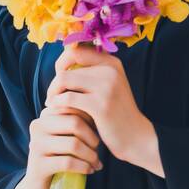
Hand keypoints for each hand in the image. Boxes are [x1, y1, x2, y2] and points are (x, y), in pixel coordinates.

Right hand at [17, 103, 103, 188]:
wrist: (39, 186)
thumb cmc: (59, 157)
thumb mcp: (66, 137)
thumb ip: (77, 123)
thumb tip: (101, 112)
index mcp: (45, 116)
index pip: (74, 107)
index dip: (91, 120)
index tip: (96, 134)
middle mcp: (38, 127)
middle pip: (75, 123)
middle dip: (92, 138)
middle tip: (98, 150)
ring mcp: (36, 145)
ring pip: (74, 144)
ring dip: (91, 155)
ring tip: (96, 163)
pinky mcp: (38, 165)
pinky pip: (68, 162)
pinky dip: (84, 167)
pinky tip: (89, 170)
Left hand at [44, 42, 162, 176]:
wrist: (136, 137)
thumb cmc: (116, 114)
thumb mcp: (108, 87)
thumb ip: (90, 74)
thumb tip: (60, 63)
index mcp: (112, 63)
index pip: (76, 50)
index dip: (61, 62)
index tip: (60, 79)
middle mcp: (110, 70)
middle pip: (66, 67)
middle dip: (55, 82)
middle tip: (53, 95)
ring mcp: (106, 87)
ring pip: (63, 79)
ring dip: (53, 92)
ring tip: (52, 103)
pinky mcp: (100, 105)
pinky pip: (67, 98)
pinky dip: (57, 103)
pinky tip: (56, 110)